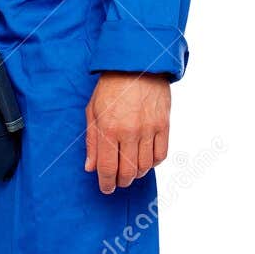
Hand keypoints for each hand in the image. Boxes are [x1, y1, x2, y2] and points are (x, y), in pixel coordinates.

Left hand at [85, 72, 170, 194]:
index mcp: (108, 129)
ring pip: (145, 166)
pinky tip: (146, 160)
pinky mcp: (164, 125)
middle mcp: (130, 132)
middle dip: (122, 182)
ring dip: (137, 174)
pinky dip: (153, 163)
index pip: (107, 168)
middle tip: (118, 181)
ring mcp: (149, 129)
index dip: (106, 183)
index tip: (106, 189)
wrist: (137, 64)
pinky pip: (161, 154)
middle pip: (128, 172)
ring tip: (131, 170)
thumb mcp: (93, 111)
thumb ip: (91, 141)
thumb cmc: (111, 86)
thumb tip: (90, 167)